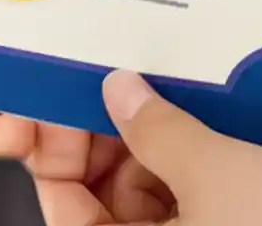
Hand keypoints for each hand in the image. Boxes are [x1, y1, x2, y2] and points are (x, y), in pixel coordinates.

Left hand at [0, 71, 261, 224]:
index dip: (45, 136)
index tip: (47, 87)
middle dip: (102, 123)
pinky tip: (195, 109)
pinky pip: (185, 187)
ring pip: (142, 179)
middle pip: (96, 181)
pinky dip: (186, 149)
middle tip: (109, 70)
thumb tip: (120, 91)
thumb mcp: (217, 176)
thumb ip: (158, 130)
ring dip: (148, 129)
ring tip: (158, 82)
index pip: (56, 190)